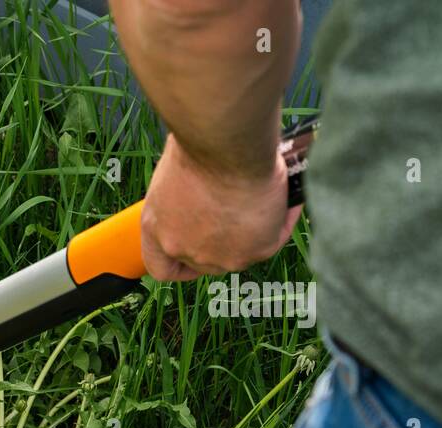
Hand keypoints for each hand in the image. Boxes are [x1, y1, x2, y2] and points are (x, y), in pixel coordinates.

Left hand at [141, 132, 301, 280]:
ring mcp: (219, 256)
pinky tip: (285, 197)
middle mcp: (183, 249)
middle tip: (238, 213)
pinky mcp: (255, 250)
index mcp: (155, 230)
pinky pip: (274, 237)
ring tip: (264, 196)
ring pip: (242, 252)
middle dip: (222, 241)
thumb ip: (181, 198)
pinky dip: (282, 217)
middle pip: (205, 262)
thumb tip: (201, 192)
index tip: (194, 251)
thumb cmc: (198, 144)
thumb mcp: (174, 173)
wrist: (225, 144)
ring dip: (253, 230)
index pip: (162, 268)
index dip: (180, 265)